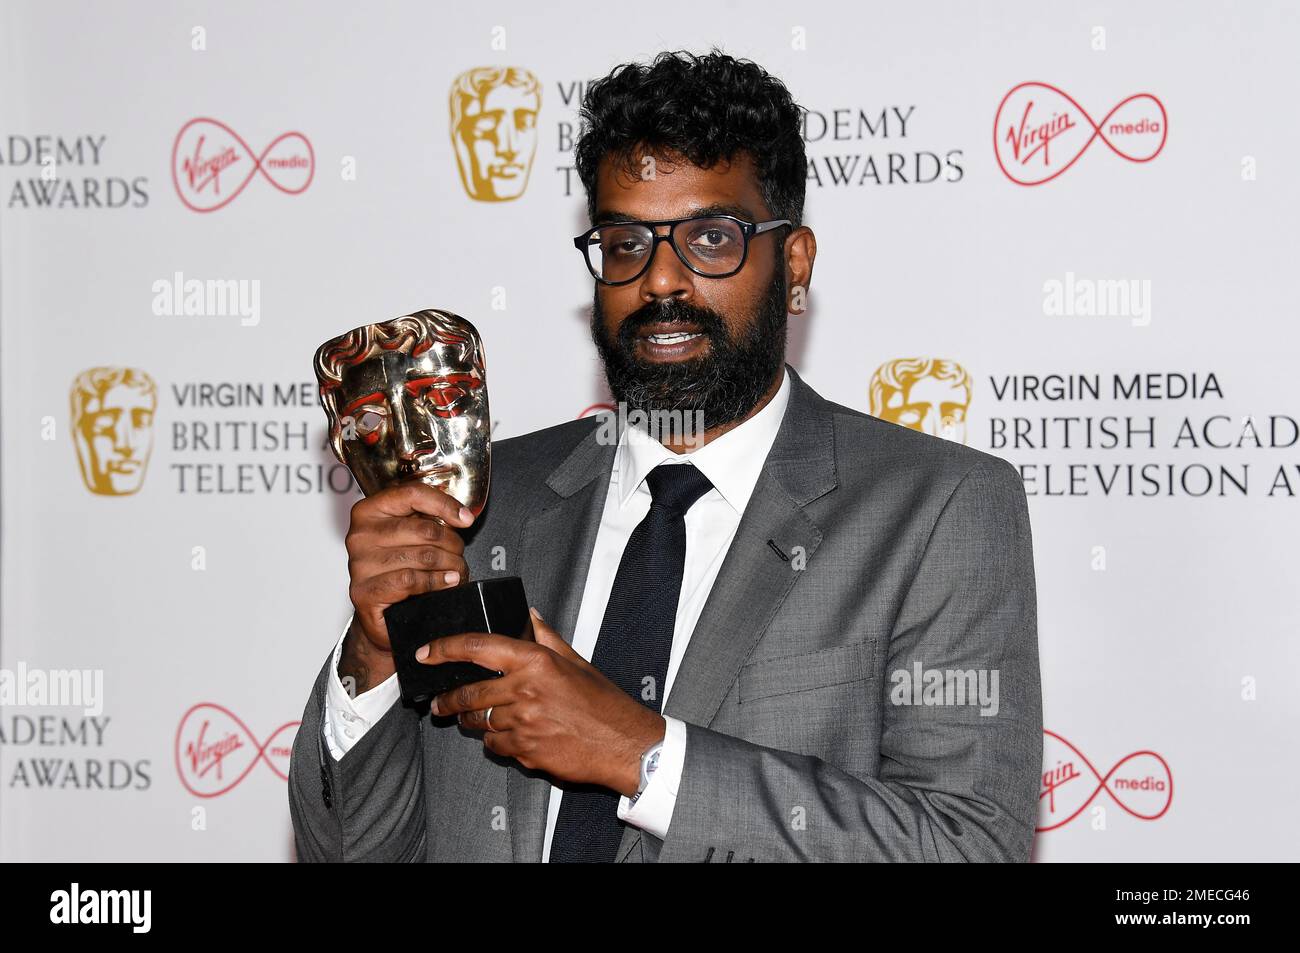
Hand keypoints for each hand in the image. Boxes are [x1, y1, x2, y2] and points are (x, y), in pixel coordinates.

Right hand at [340, 483, 473, 693]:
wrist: (382, 617)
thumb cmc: (398, 572)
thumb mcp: (410, 538)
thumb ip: (427, 520)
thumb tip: (462, 516)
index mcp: (369, 512)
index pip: (412, 494)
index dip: (445, 504)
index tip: (466, 519)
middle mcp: (360, 535)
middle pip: (424, 529)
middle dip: (452, 544)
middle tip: (459, 556)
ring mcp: (359, 565)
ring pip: (423, 556)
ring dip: (450, 565)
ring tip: (457, 572)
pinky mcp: (364, 592)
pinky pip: (412, 580)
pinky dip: (436, 582)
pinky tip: (446, 583)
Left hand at [420, 608, 664, 796]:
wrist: (624, 744)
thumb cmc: (603, 702)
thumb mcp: (576, 662)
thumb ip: (546, 638)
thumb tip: (529, 616)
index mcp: (536, 661)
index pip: (477, 647)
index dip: (444, 649)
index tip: (426, 653)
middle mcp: (525, 689)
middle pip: (468, 692)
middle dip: (448, 699)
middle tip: (440, 702)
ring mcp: (523, 723)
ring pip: (478, 722)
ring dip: (472, 721)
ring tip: (474, 718)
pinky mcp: (525, 750)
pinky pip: (495, 746)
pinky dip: (496, 742)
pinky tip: (509, 736)